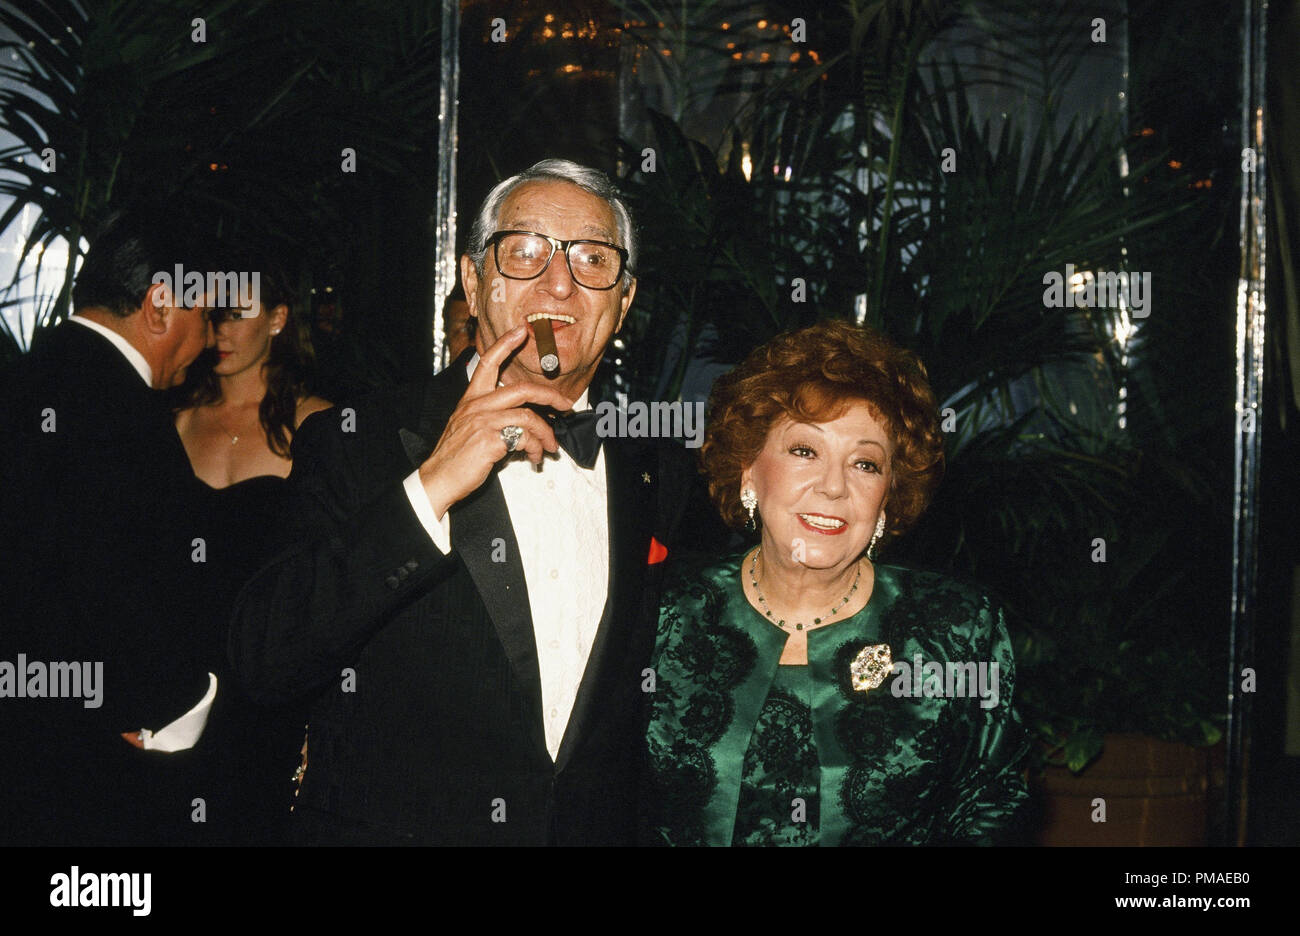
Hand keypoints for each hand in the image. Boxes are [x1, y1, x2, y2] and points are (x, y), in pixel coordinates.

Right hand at [418, 326, 570, 517]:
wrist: (439, 478)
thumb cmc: (457, 456)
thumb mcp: (470, 427)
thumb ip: (495, 418)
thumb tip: (527, 424)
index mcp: (471, 399)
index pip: (487, 363)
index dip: (504, 344)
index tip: (520, 331)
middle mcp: (476, 406)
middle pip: (521, 389)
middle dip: (550, 396)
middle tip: (566, 405)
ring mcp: (482, 422)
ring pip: (527, 417)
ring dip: (545, 433)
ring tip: (549, 447)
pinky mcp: (489, 440)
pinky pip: (523, 438)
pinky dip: (534, 447)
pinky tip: (534, 457)